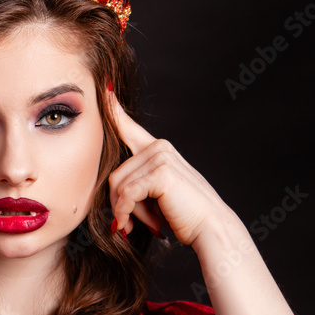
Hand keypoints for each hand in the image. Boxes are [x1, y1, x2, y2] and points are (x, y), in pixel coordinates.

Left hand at [107, 89, 232, 247]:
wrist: (210, 227)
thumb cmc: (183, 214)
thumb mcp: (155, 194)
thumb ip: (135, 183)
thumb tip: (111, 191)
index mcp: (158, 149)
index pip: (128, 128)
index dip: (113, 111)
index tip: (103, 88)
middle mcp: (159, 147)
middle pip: (115, 174)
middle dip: (120, 204)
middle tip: (133, 224)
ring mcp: (160, 157)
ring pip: (119, 187)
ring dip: (127, 212)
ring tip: (148, 223)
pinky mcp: (160, 173)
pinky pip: (126, 195)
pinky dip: (126, 214)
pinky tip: (133, 226)